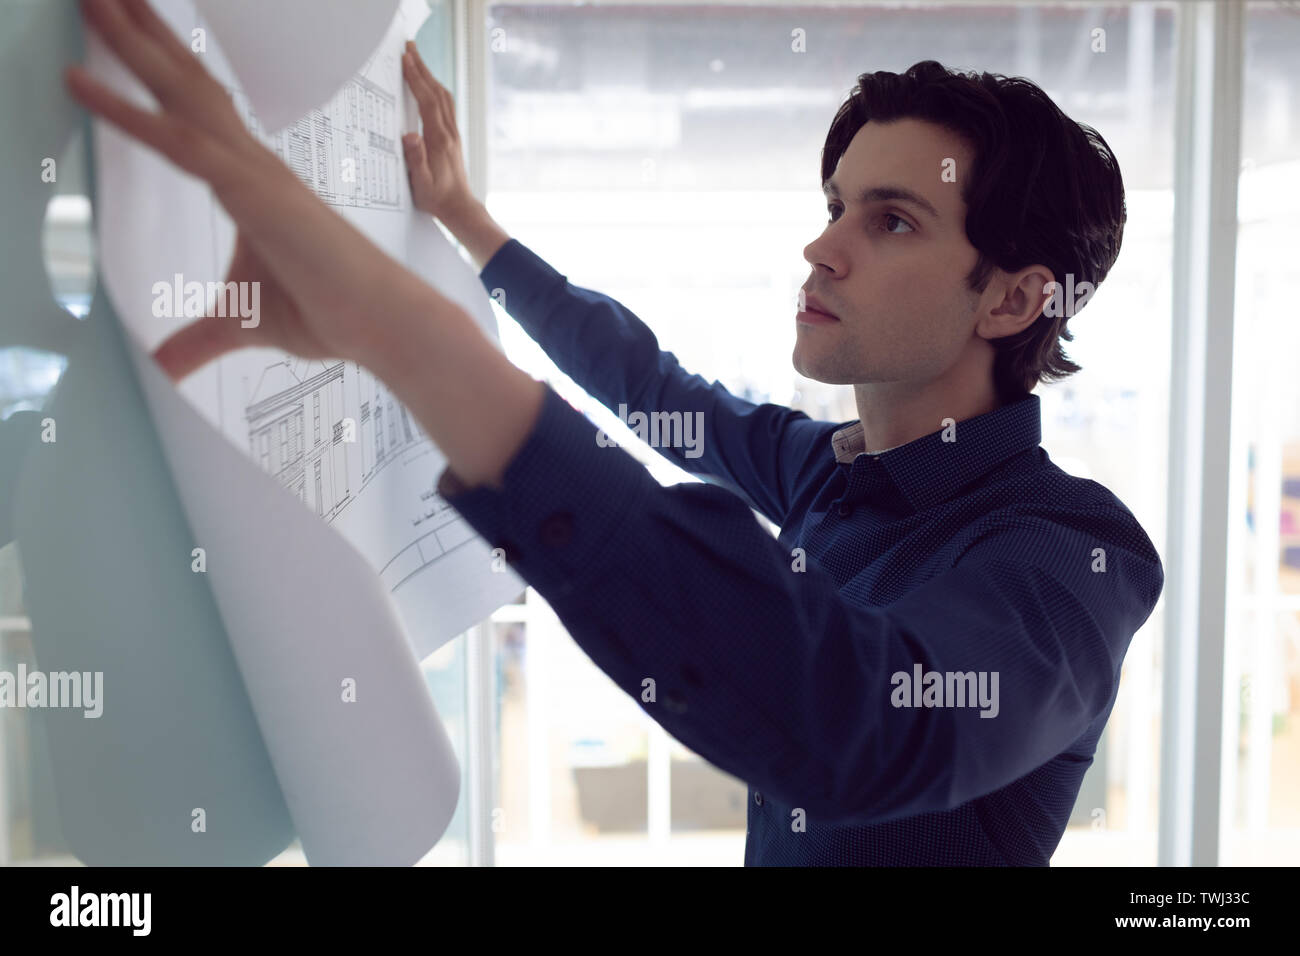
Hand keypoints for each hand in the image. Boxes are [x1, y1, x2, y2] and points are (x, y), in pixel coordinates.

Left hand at [65, 0, 429, 377]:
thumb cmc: (332, 315)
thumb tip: (167, 367)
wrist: (383, 322)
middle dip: (143, 33)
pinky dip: (129, 112)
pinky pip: (180, 142)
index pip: (198, 113)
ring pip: (181, 94)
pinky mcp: (254, 192)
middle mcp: (254, 164)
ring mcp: (255, 172)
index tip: (128, 30)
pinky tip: (84, 84)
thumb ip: (201, 338)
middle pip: (188, 84)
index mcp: (254, 183)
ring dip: (133, 44)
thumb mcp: (244, 323)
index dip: (161, 71)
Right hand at [401, 41, 473, 221]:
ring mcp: (453, 133)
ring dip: (430, 75)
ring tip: (417, 59)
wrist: (459, 207)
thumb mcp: (421, 183)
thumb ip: (415, 159)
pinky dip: (436, 89)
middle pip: (436, 92)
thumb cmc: (436, 198)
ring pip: (443, 96)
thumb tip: (409, 135)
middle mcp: (449, 132)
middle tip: (410, 46)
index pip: (427, 102)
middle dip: (422, 68)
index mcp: (439, 140)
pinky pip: (445, 106)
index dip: (416, 79)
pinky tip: (430, 85)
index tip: (406, 59)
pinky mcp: (453, 137)